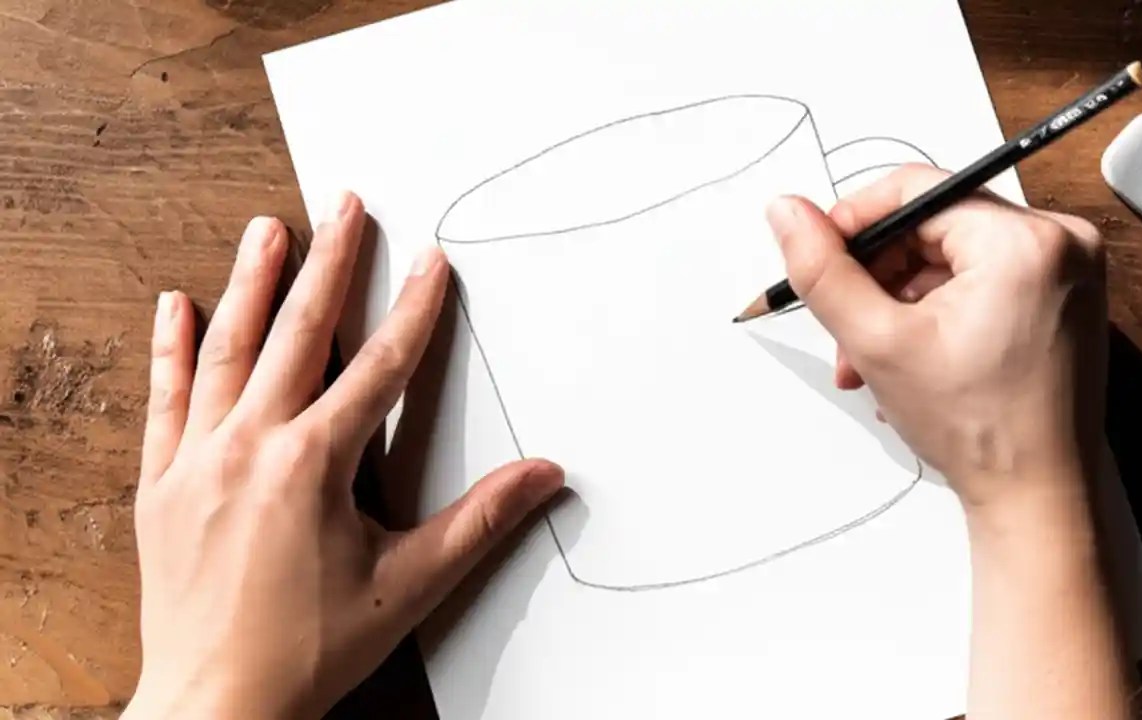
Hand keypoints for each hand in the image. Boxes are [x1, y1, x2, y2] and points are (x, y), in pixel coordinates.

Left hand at [125, 193, 563, 719]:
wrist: (215, 707)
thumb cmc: (309, 651)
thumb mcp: (410, 585)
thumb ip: (480, 521)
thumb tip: (543, 476)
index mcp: (312, 465)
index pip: (376, 366)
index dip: (412, 311)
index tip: (430, 264)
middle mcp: (249, 447)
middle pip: (297, 333)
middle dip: (330, 263)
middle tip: (346, 206)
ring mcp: (197, 460)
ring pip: (226, 350)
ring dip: (251, 284)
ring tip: (269, 230)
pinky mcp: (161, 484)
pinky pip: (164, 399)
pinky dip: (169, 349)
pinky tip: (174, 304)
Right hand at [768, 164, 1106, 509]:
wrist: (1040, 497)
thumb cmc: (981, 431)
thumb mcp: (878, 342)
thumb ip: (824, 270)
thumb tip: (788, 212)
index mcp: (1025, 240)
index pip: (917, 188)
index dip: (854, 221)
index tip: (820, 258)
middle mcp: (1061, 240)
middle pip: (933, 224)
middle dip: (877, 277)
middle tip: (845, 331)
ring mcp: (1069, 268)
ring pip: (952, 256)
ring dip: (900, 300)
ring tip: (872, 359)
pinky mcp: (1064, 294)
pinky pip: (981, 277)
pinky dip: (937, 309)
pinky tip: (912, 355)